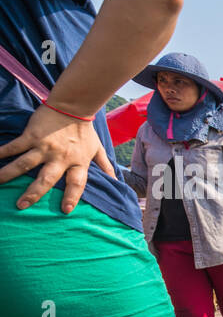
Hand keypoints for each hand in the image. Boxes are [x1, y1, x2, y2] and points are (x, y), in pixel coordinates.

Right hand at [0, 105, 115, 211]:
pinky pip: (15, 146)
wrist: (73, 106)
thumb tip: (117, 181)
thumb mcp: (97, 149)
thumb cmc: (85, 130)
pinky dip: (2, 152)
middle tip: (22, 205)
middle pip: (46, 179)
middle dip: (34, 193)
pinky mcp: (32, 135)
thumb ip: (105, 166)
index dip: (72, 197)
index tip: (66, 210)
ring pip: (25, 164)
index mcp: (77, 162)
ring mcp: (45, 146)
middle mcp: (60, 157)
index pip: (77, 184)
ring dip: (10, 174)